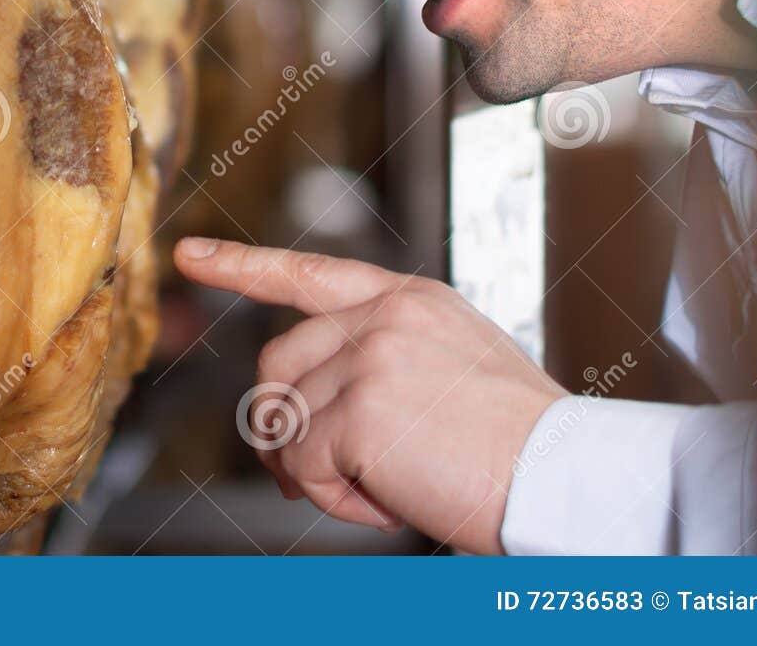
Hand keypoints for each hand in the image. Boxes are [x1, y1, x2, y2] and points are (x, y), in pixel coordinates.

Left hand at [173, 237, 564, 553]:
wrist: (566, 478)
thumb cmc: (518, 446)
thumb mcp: (449, 372)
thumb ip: (378, 364)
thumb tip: (297, 410)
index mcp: (409, 299)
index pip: (307, 273)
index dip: (241, 266)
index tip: (191, 255)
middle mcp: (384, 316)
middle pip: (278, 364)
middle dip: (283, 427)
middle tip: (312, 476)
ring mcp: (370, 356)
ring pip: (287, 423)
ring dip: (321, 474)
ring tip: (383, 489)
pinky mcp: (361, 409)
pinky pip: (306, 466)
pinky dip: (338, 500)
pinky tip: (393, 499)